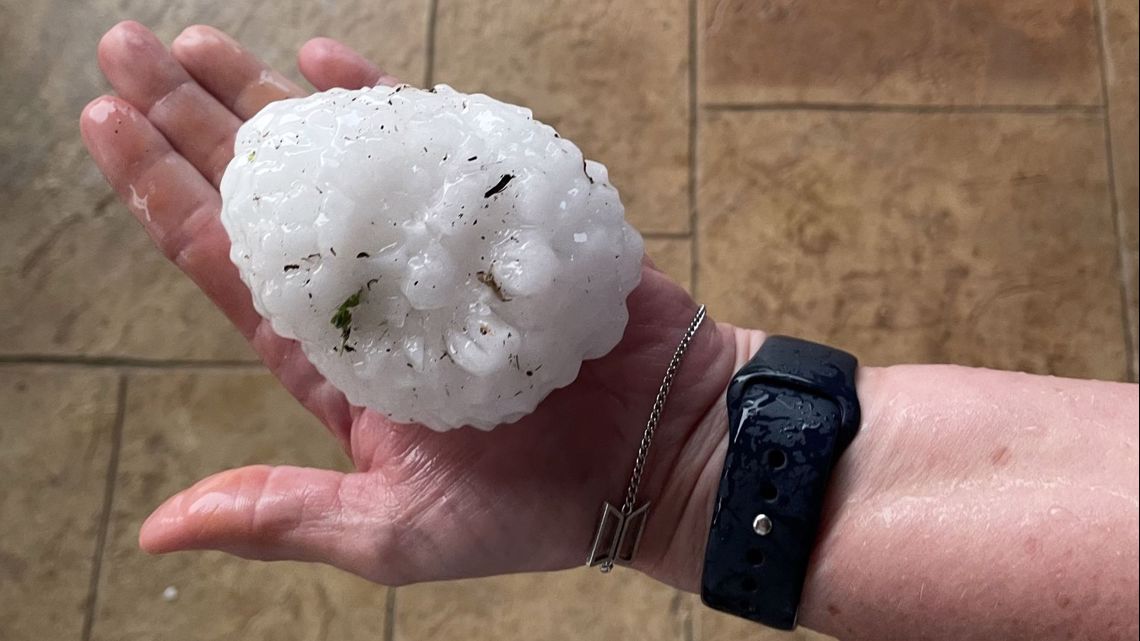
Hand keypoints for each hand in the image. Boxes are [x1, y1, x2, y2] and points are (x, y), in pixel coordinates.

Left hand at [81, 21, 752, 587]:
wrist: (660, 455)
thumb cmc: (534, 507)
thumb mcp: (398, 532)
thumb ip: (284, 515)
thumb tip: (159, 529)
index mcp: (333, 361)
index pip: (227, 267)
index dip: (163, 195)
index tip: (108, 123)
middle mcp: (370, 294)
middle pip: (264, 197)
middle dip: (193, 122)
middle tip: (132, 50)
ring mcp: (433, 248)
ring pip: (336, 161)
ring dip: (268, 98)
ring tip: (201, 41)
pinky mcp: (499, 215)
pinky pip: (431, 145)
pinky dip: (382, 100)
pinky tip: (327, 62)